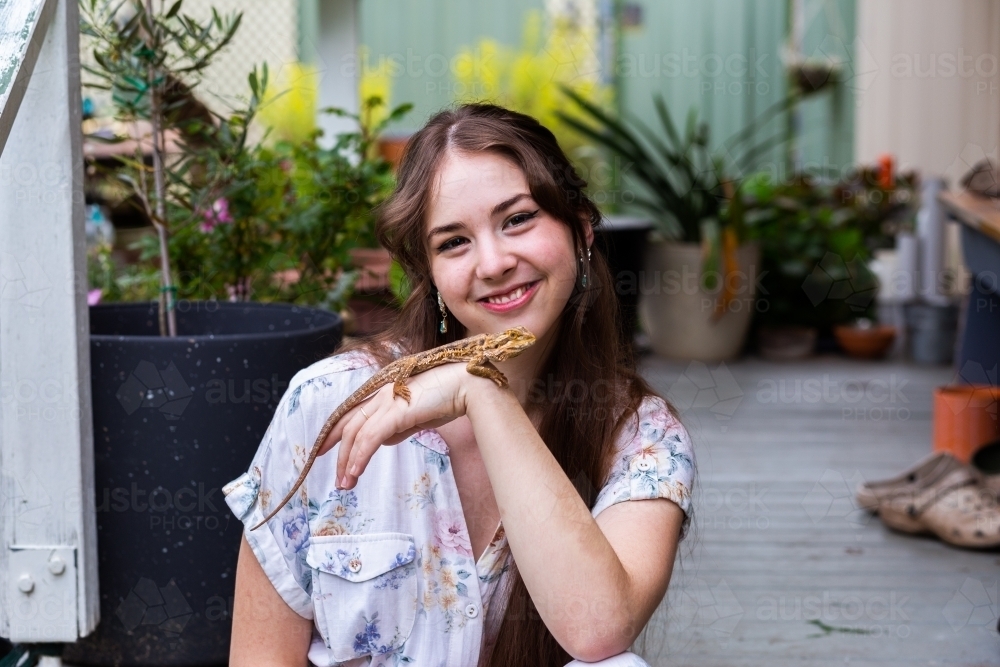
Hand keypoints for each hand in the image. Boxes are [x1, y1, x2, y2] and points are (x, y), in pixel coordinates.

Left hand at [318, 363, 492, 489]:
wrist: (469, 385)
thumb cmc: (448, 397)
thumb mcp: (418, 415)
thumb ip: (400, 427)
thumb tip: (384, 441)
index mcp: (385, 393)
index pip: (352, 413)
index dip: (335, 432)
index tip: (324, 450)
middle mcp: (381, 394)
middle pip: (349, 425)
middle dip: (339, 453)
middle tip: (337, 479)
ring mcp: (388, 401)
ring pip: (356, 434)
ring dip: (348, 462)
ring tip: (345, 484)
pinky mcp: (397, 412)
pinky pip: (371, 438)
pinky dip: (360, 456)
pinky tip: (355, 472)